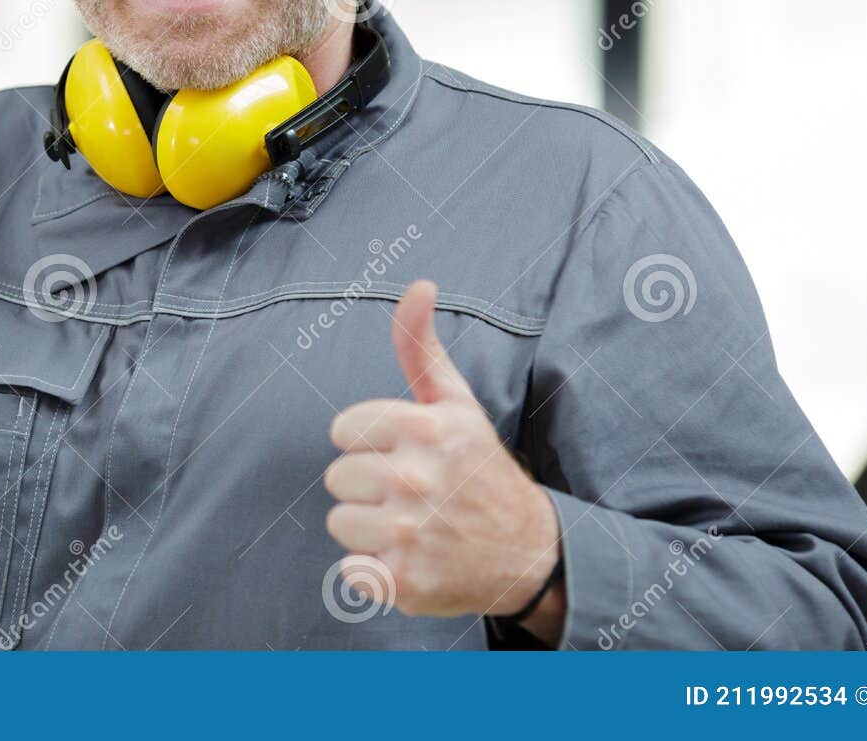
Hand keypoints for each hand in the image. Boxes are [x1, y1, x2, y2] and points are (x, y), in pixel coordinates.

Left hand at [324, 279, 563, 636]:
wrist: (529, 550)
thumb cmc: (478, 468)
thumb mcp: (456, 404)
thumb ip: (422, 346)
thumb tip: (418, 284)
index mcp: (426, 429)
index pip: (342, 430)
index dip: (367, 442)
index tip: (404, 452)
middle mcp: (418, 480)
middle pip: (336, 479)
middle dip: (368, 486)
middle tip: (413, 493)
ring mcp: (412, 534)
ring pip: (339, 523)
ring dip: (369, 529)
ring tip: (413, 526)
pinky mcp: (407, 583)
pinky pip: (351, 574)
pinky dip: (375, 573)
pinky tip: (412, 561)